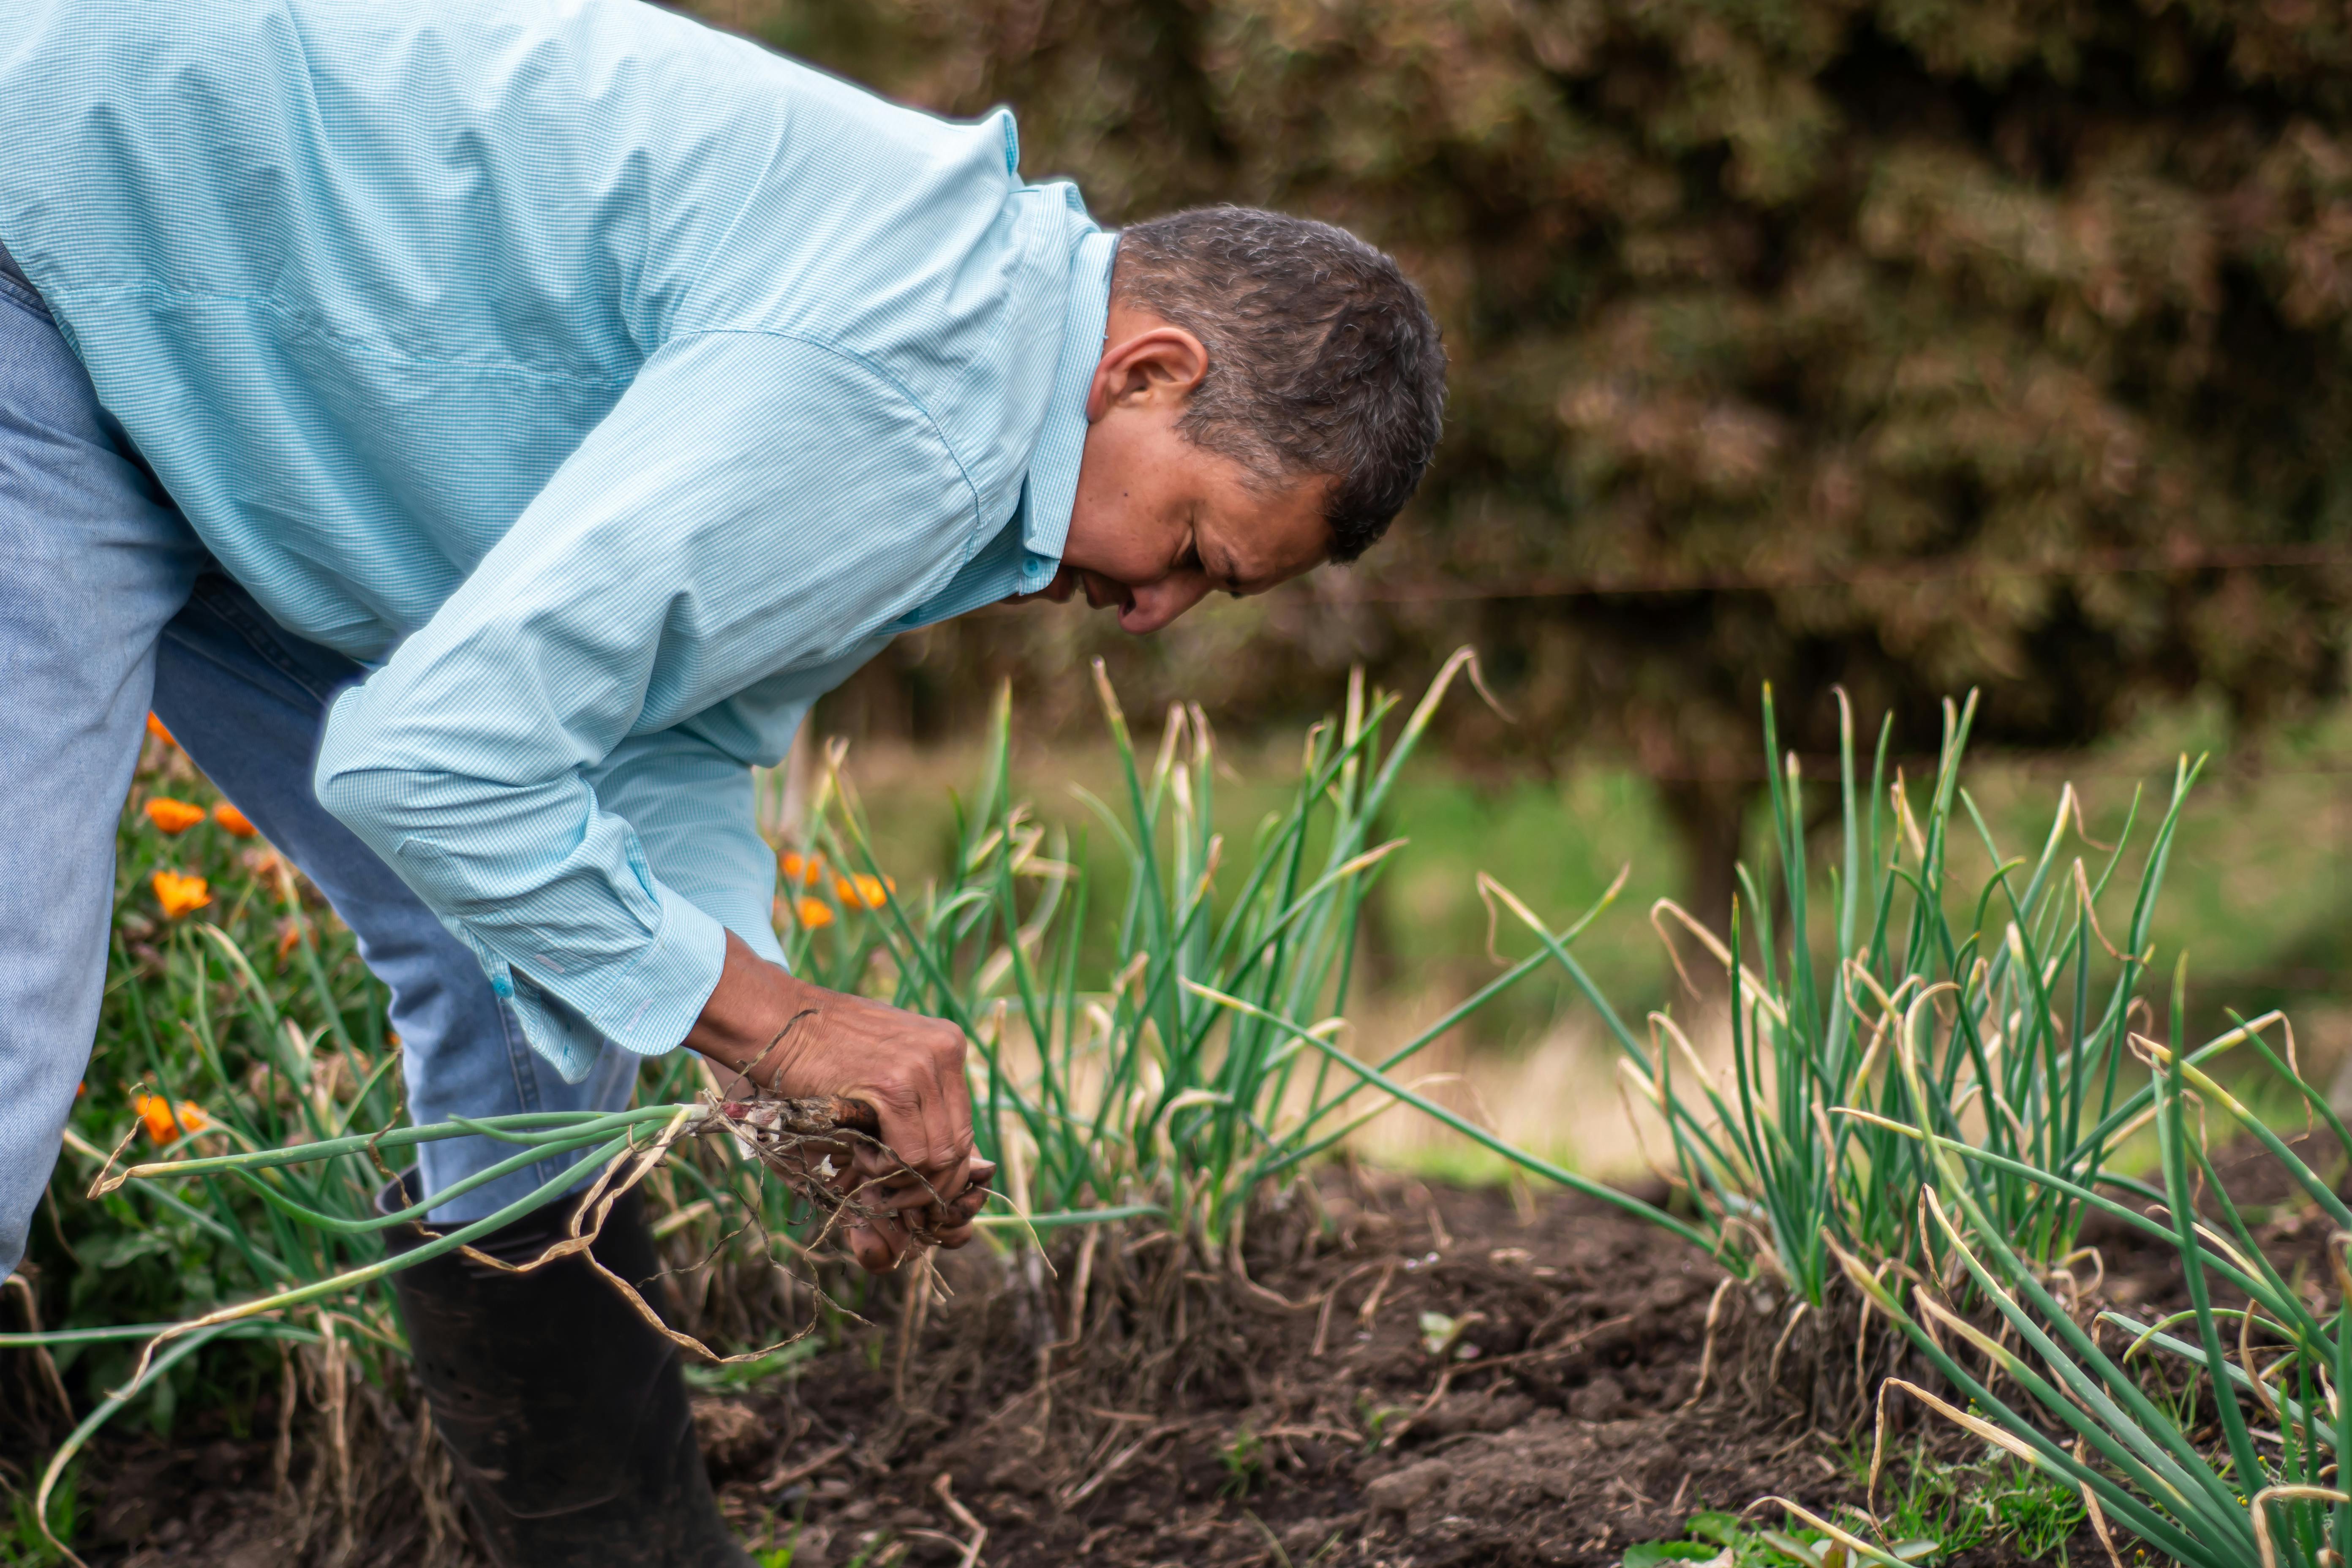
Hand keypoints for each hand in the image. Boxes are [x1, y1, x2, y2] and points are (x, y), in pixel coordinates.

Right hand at [683, 932, 991, 1270]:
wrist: (776, 1023)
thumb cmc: (821, 1048)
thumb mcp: (884, 1059)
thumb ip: (916, 1096)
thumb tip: (939, 1153)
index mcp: (948, 1045)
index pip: (963, 1125)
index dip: (942, 1168)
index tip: (916, 1188)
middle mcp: (945, 1052)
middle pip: (958, 1145)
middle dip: (928, 1183)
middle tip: (893, 1195)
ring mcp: (923, 1067)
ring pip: (938, 1156)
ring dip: (903, 1178)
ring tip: (867, 1165)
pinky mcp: (895, 1086)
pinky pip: (910, 1155)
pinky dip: (886, 1169)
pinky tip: (860, 1155)